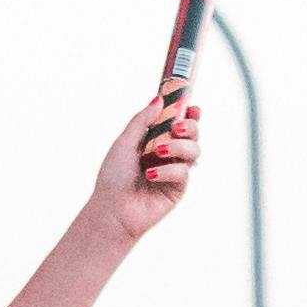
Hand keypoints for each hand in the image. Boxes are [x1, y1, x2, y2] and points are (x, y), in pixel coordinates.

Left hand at [101, 84, 198, 240]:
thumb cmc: (114, 176)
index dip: (188, 114)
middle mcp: (167, 154)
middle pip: (192, 134)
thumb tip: (159, 98)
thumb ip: (142, 120)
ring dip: (179, 146)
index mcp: (154, 140)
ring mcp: (174, 171)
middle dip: (190, 127)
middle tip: (176, 127)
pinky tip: (150, 175)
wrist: (112, 208)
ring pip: (194, 151)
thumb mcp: (124, 142)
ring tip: (158, 151)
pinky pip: (183, 172)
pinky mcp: (178, 188)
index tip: (192, 106)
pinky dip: (167, 171)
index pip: (177, 123)